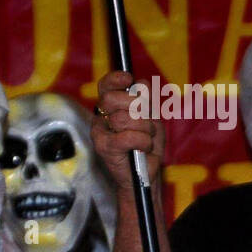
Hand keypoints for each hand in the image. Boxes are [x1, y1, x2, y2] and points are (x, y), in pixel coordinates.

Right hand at [90, 70, 163, 192]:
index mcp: (110, 107)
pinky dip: (143, 141)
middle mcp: (101, 118)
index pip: (106, 85)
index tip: (128, 79)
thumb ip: (146, 99)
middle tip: (146, 122)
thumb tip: (139, 83)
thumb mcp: (151, 117)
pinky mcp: (104, 148)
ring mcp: (100, 133)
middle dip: (138, 108)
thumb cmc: (147, 144)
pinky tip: (144, 147)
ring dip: (145, 129)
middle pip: (113, 98)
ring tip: (146, 138)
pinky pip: (128, 136)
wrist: (146, 174)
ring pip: (124, 118)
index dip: (116, 78)